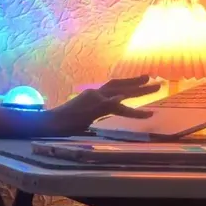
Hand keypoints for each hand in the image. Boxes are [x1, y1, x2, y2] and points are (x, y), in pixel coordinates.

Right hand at [43, 76, 159, 135]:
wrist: (49, 123)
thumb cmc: (61, 124)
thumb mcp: (81, 118)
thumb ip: (91, 116)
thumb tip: (96, 121)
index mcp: (91, 96)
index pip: (113, 87)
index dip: (127, 84)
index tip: (141, 82)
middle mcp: (95, 93)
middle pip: (120, 85)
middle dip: (138, 83)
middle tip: (154, 81)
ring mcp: (95, 98)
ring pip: (122, 92)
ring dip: (140, 90)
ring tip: (157, 87)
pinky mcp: (95, 106)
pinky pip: (115, 105)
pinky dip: (129, 107)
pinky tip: (143, 110)